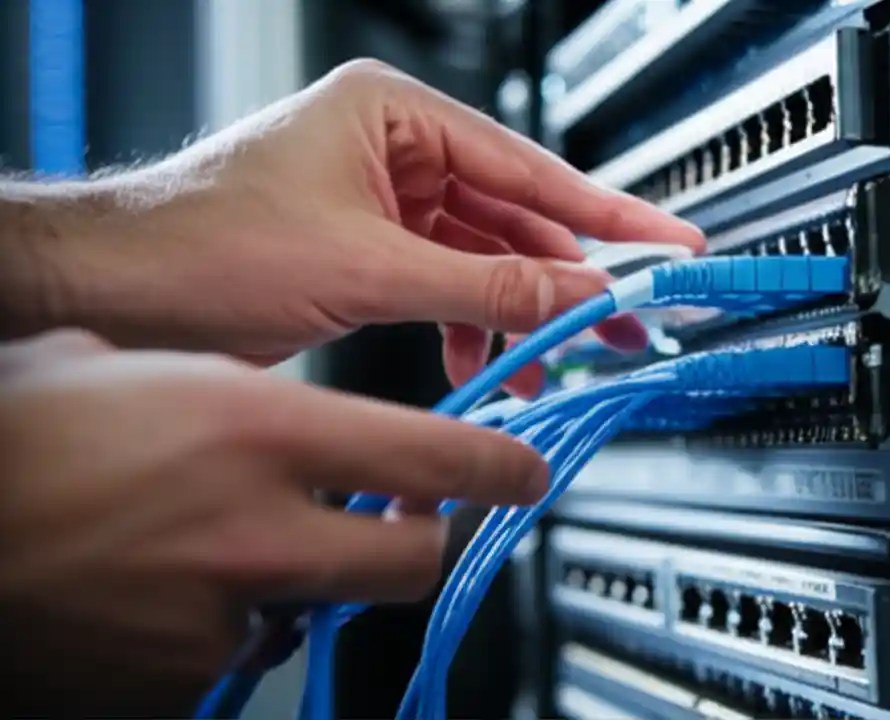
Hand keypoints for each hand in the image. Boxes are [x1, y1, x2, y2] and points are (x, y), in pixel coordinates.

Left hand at [0, 59, 702, 395]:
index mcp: (393, 115)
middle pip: (513, 214)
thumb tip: (573, 295)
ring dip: (516, 312)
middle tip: (622, 322)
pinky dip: (469, 324)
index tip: (664, 244)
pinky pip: (445, 282)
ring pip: (482, 256)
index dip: (606, 215)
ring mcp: (379, 199)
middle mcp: (392, 149)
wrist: (112, 293)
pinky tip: (481, 361)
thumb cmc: (200, 245)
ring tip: (551, 360)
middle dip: (566, 278)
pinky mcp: (365, 246)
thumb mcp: (367, 268)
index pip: (528, 166)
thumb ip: (485, 284)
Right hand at [0, 330, 547, 715]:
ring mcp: (220, 616)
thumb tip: (243, 385)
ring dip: (303, 582)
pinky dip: (224, 629)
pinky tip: (165, 594)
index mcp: (255, 430)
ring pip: (321, 609)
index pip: (437, 454)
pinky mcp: (179, 680)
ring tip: (226, 547)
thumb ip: (211, 380)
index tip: (528, 470)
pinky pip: (238, 657)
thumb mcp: (114, 365)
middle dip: (422, 539)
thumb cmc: (7, 441)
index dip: (503, 468)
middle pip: (413, 558)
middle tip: (402, 518)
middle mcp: (256, 528)